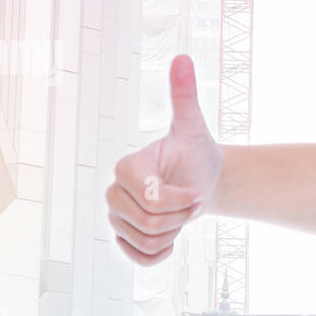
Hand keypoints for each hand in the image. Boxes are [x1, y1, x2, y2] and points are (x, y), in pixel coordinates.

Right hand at [106, 54, 221, 265]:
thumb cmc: (196, 152)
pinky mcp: (123, 239)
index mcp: (127, 167)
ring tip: (183, 214)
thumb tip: (182, 58)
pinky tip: (172, 236)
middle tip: (194, 201)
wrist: (201, 180)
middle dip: (182, 216)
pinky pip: (140, 258)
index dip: (180, 199)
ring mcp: (116, 217)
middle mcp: (114, 192)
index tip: (196, 189)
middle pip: (148, 223)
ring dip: (176, 233)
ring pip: (146, 241)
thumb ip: (184, 96)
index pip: (149, 198)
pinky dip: (161, 253)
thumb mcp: (193, 126)